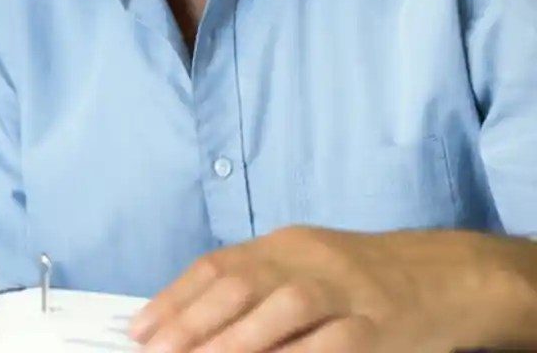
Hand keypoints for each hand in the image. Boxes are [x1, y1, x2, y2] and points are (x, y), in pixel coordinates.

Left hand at [129, 227, 479, 352]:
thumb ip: (252, 284)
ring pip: (283, 309)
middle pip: (241, 285)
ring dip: (236, 340)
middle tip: (160, 352)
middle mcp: (309, 259)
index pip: (217, 267)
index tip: (140, 331)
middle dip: (193, 322)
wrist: (445, 276)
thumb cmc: (359, 278)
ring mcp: (346, 290)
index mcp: (283, 244)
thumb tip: (184, 319)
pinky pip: (333, 341)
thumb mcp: (302, 265)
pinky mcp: (378, 324)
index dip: (174, 300)